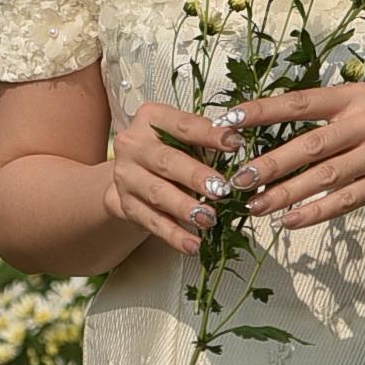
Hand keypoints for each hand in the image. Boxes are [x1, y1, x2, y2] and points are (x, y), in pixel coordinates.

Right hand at [103, 98, 244, 258]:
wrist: (132, 173)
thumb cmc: (169, 150)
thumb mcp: (185, 138)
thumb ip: (208, 142)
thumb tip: (240, 148)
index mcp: (151, 118)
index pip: (184, 125)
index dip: (210, 135)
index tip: (235, 144)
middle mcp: (133, 144)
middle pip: (166, 161)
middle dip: (195, 176)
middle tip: (220, 189)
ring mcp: (126, 176)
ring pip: (157, 193)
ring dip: (185, 208)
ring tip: (209, 219)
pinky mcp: (124, 204)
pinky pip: (152, 222)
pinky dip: (174, 235)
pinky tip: (193, 245)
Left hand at [229, 82, 364, 229]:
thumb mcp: (360, 109)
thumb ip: (322, 116)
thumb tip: (263, 128)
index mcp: (353, 97)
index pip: (300, 102)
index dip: (263, 111)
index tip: (229, 121)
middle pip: (309, 145)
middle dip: (269, 164)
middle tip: (237, 179)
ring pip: (323, 177)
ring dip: (285, 194)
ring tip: (255, 207)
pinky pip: (344, 201)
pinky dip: (314, 212)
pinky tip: (289, 221)